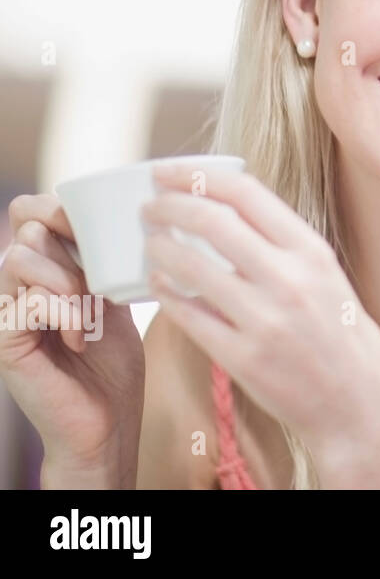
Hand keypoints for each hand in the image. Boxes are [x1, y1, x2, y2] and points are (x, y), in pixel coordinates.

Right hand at [0, 194, 144, 486]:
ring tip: (90, 312)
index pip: (30, 210)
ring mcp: (5, 312)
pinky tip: (80, 338)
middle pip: (28, 226)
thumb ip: (102, 260)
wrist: (107, 424)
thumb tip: (115, 217)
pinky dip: (64, 313)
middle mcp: (16, 286)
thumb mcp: (114, 298)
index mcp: (41, 269)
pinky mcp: (4, 340)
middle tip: (96, 283)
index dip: (62, 208)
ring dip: (67, 279)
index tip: (99, 230)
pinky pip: (26, 300)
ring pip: (21, 257)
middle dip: (72, 246)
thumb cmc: (113, 365)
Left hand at [141, 163, 379, 485]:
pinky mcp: (242, 358)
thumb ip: (282, 241)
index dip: (197, 175)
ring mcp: (264, 320)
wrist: (358, 400)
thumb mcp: (325, 273)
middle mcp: (288, 280)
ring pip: (190, 268)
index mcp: (312, 251)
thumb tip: (226, 206)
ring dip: (160, 248)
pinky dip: (167, 294)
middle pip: (211, 222)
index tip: (169, 171)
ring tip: (150, 242)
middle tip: (151, 207)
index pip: (245, 193)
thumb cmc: (339, 332)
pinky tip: (159, 283)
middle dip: (169, 206)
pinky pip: (189, 316)